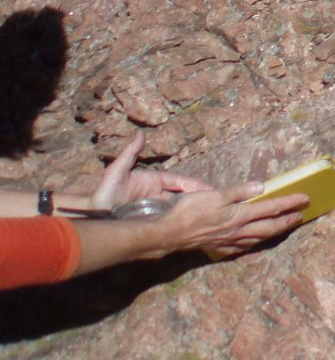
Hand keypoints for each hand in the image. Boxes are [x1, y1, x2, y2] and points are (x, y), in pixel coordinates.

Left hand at [85, 131, 210, 211]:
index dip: (196, 185)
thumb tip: (140, 133)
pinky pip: (168, 220)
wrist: (92, 215)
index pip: (180, 181)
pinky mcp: (150, 220)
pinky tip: (191, 226)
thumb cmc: (104, 193)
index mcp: (154, 180)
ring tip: (210, 215)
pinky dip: (180, 221)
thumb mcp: (117, 171)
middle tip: (218, 203)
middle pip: (183, 195)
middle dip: (199, 198)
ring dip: (191, 210)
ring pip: (178, 208)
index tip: (212, 189)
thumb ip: (129, 153)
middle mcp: (156, 193)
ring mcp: (154, 207)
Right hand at [153, 183, 308, 257]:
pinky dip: (254, 243)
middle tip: (301, 216)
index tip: (305, 198)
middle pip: (269, 227)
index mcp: (239, 215)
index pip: (271, 208)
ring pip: (259, 238)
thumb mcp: (215, 194)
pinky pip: (243, 247)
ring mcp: (229, 241)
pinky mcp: (219, 248)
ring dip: (275, 232)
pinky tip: (255, 242)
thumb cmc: (190, 210)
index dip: (289, 203)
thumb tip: (262, 188)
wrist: (169, 234)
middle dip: (287, 221)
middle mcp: (238, 230)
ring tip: (285, 228)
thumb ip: (239, 191)